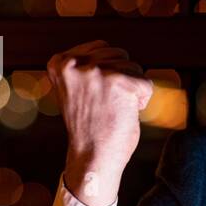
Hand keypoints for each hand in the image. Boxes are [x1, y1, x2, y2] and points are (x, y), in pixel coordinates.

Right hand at [47, 40, 151, 205]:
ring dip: (132, 90)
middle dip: (122, 79)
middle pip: (120, 54)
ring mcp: (94, 71)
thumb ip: (86, 68)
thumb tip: (113, 52)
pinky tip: (125, 114)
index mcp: (59, 62)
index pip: (102, 48)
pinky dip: (142, 100)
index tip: (95, 97)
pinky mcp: (117, 81)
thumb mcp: (78, 88)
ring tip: (114, 110)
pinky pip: (146, 83)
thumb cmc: (90, 127)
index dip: (108, 74)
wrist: (92, 158)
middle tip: (106, 106)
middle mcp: (73, 63)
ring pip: (134, 67)